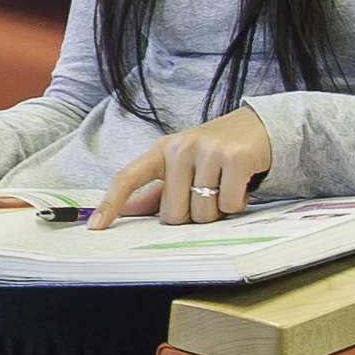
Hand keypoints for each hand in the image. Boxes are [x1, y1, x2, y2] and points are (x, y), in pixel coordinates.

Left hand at [97, 111, 278, 225]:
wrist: (258, 127)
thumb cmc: (214, 151)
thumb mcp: (180, 165)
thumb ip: (155, 190)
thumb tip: (127, 209)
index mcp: (162, 150)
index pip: (127, 178)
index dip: (110, 204)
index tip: (96, 226)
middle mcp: (181, 147)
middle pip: (172, 213)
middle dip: (191, 214)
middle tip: (205, 194)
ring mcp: (209, 150)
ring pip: (202, 213)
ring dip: (217, 211)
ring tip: (224, 186)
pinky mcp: (236, 157)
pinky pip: (229, 204)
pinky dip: (237, 203)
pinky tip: (240, 184)